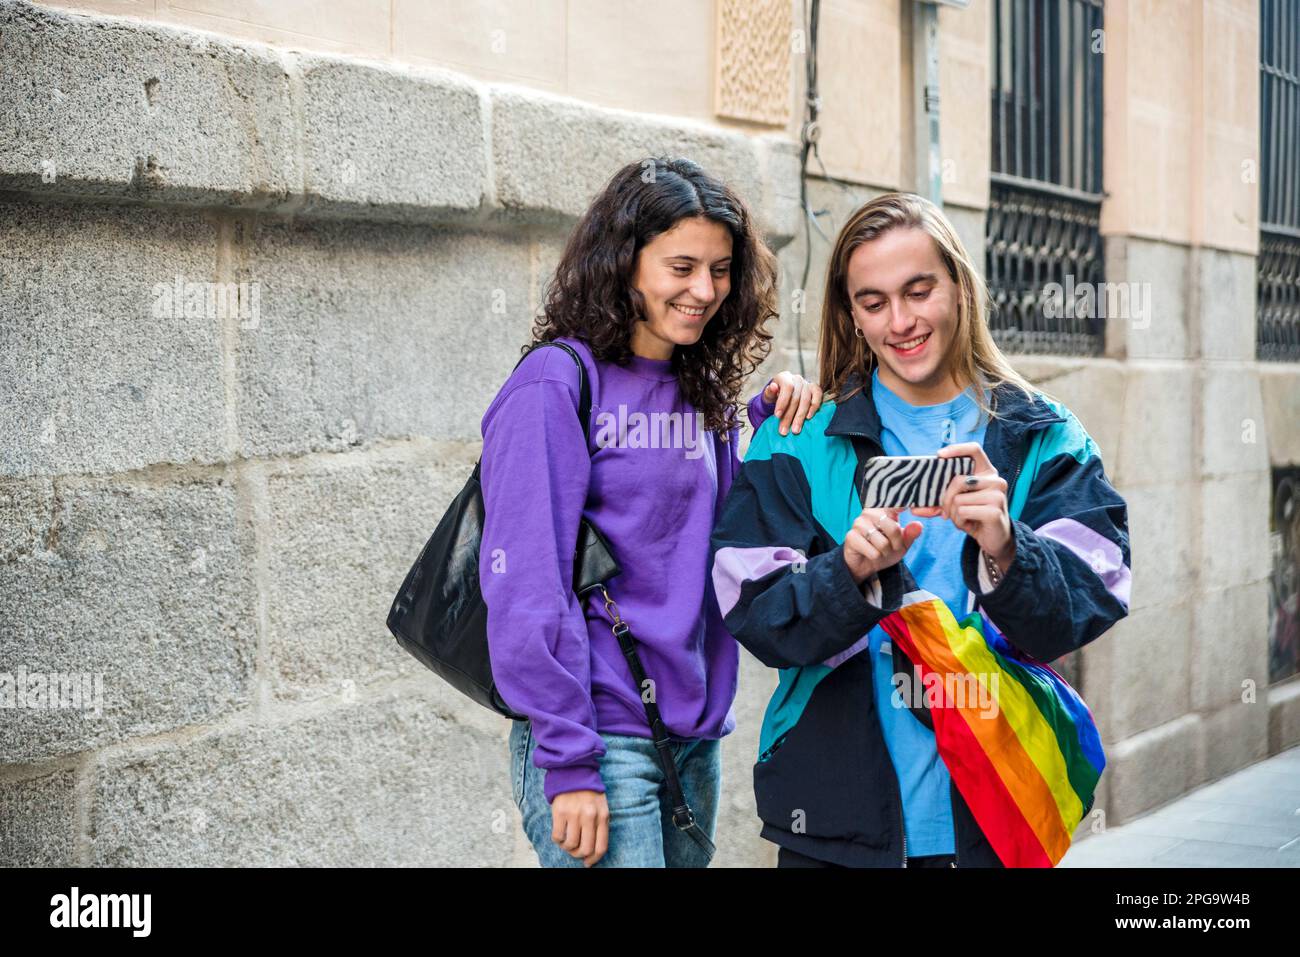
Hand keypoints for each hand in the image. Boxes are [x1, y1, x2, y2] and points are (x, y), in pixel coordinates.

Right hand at [550, 789, 609, 866]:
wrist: (574, 772)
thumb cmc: (589, 793)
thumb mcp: (601, 807)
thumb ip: (600, 826)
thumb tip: (594, 852)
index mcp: (602, 816)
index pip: (601, 847)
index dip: (594, 859)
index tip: (588, 863)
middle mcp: (589, 816)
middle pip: (585, 849)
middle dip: (579, 855)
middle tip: (575, 852)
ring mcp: (574, 814)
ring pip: (570, 845)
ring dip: (567, 848)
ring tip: (567, 841)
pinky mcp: (560, 812)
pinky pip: (557, 836)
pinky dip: (558, 840)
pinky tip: (560, 834)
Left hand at [763, 371, 823, 435]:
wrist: (784, 395)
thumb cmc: (775, 396)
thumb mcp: (768, 395)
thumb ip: (769, 392)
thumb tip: (773, 387)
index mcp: (784, 377)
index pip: (787, 387)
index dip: (783, 401)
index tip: (777, 416)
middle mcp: (797, 379)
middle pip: (796, 398)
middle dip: (789, 416)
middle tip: (784, 431)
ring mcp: (807, 383)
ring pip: (806, 400)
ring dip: (800, 417)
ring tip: (795, 430)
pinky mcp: (815, 389)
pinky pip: (818, 396)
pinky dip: (814, 407)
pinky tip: (808, 417)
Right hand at [842, 505, 922, 584]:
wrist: (865, 564)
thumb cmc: (885, 549)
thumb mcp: (902, 543)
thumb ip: (910, 533)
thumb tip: (918, 525)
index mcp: (883, 509)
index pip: (897, 503)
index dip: (909, 505)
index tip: (920, 508)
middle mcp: (870, 512)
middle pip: (893, 529)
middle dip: (896, 543)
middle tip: (891, 546)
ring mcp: (859, 523)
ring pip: (883, 543)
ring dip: (885, 552)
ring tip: (879, 550)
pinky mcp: (851, 537)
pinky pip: (873, 553)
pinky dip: (875, 557)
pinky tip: (869, 553)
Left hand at [910, 443, 1014, 571]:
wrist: (994, 538)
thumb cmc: (973, 516)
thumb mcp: (954, 506)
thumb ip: (936, 503)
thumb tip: (914, 508)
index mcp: (986, 473)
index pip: (974, 450)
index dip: (957, 449)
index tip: (939, 455)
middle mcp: (996, 480)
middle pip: (958, 480)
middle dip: (946, 499)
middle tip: (946, 512)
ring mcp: (998, 495)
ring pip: (959, 499)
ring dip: (953, 513)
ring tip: (962, 519)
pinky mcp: (995, 511)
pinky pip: (963, 512)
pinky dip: (959, 521)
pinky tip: (968, 524)